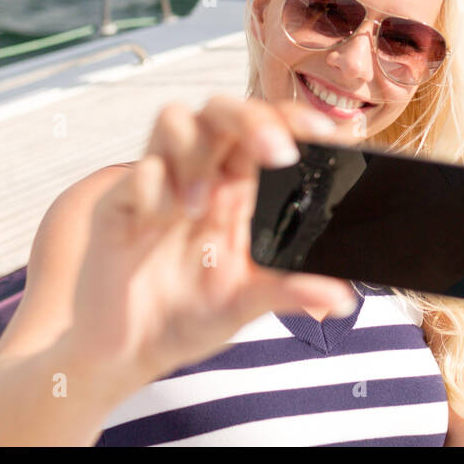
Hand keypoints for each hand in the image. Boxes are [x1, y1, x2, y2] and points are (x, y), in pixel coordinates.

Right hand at [69, 95, 355, 386]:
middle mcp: (202, 176)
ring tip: (201, 204)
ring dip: (195, 149)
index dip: (295, 119)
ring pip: (175, 118)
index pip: (269, 130)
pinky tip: (159, 222)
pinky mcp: (120, 204)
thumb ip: (290, 293)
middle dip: (251, 119)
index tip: (324, 131)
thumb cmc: (190, 317)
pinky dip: (153, 186)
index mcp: (240, 189)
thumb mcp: (247, 305)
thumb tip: (342, 298)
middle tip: (276, 152)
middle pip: (224, 110)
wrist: (129, 353)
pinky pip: (137, 171)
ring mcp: (160, 185)